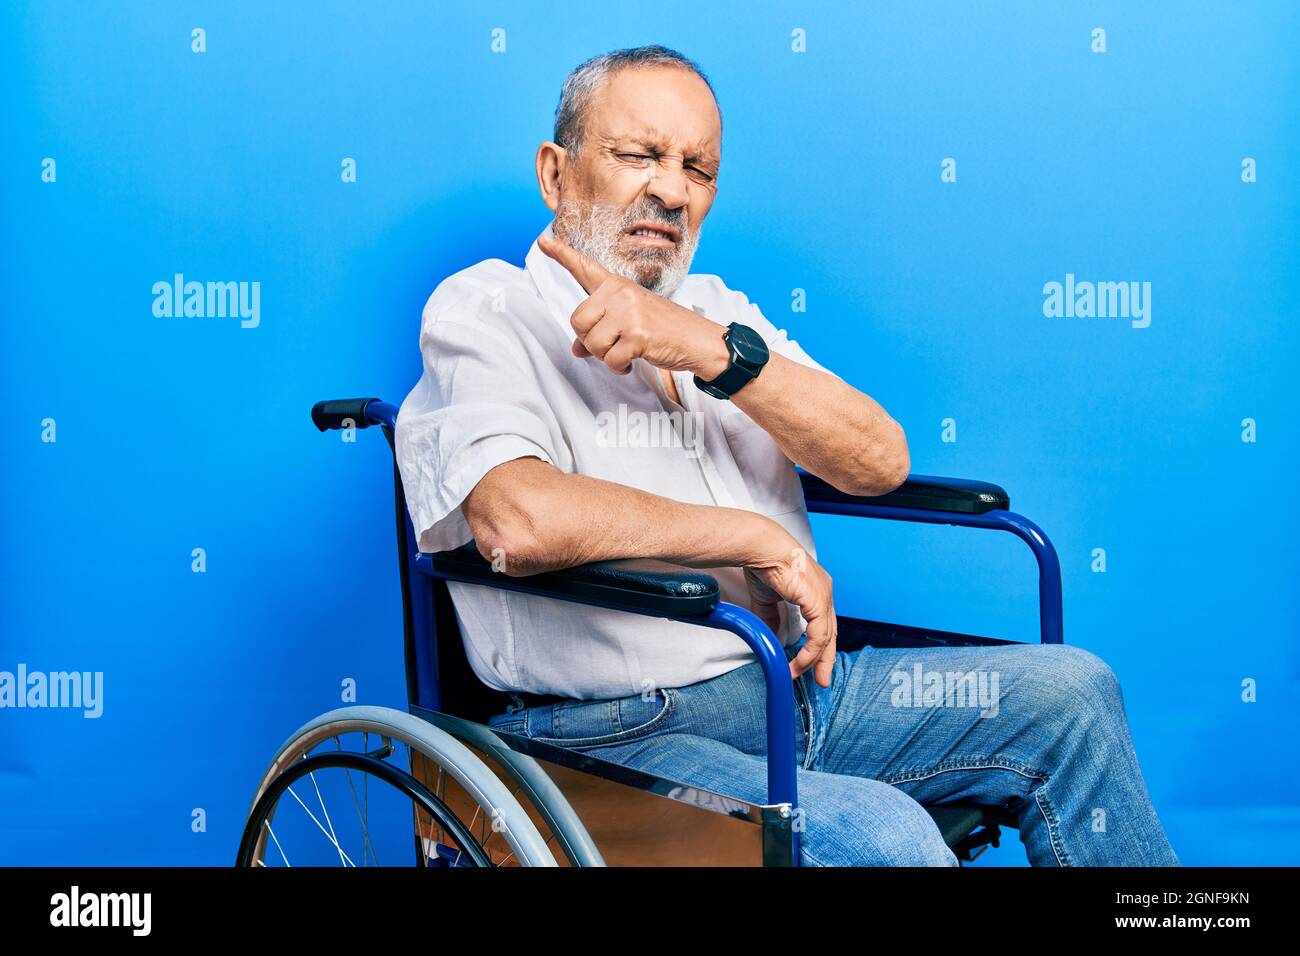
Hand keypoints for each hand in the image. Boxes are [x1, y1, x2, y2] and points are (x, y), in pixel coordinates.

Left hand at [537, 232, 728, 377]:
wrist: (699, 341)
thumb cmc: (665, 330)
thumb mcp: (630, 324)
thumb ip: (601, 330)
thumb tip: (576, 349)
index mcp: (617, 286)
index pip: (585, 268)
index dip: (562, 255)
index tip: (543, 240)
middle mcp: (620, 293)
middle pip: (577, 321)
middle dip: (590, 341)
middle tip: (612, 345)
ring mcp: (629, 312)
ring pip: (592, 343)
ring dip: (606, 357)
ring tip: (626, 353)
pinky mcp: (637, 334)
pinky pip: (610, 360)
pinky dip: (619, 368)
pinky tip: (633, 362)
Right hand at [743, 539, 837, 687]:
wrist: (762, 549)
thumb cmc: (765, 564)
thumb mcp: (768, 598)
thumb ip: (772, 618)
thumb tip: (772, 635)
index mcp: (816, 589)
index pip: (823, 623)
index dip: (819, 644)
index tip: (812, 663)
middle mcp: (825, 592)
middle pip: (830, 633)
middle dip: (825, 659)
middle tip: (821, 679)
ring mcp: (824, 597)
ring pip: (826, 637)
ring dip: (816, 660)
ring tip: (806, 676)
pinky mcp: (818, 602)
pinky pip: (818, 636)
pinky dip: (810, 652)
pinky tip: (800, 663)